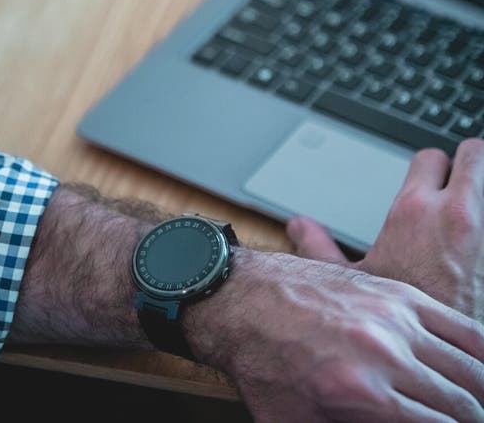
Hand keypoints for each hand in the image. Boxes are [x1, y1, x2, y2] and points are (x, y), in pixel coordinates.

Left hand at [185, 249, 483, 421]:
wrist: (241, 301)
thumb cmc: (264, 366)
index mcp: (362, 395)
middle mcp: (384, 353)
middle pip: (460, 402)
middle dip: (469, 418)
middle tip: (466, 422)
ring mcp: (393, 317)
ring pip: (467, 365)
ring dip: (477, 391)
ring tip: (474, 404)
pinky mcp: (393, 292)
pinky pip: (455, 324)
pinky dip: (477, 350)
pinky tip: (480, 367)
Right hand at [286, 138, 483, 322]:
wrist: (431, 371)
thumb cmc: (386, 329)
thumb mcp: (347, 284)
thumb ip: (320, 246)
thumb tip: (297, 225)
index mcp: (413, 211)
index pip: (433, 157)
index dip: (432, 167)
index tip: (433, 180)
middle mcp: (456, 215)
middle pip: (476, 154)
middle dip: (472, 164)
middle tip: (467, 181)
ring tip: (473, 225)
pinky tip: (482, 257)